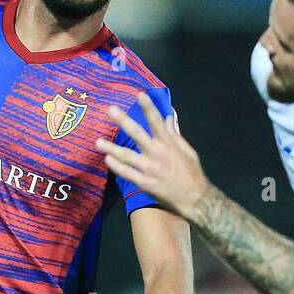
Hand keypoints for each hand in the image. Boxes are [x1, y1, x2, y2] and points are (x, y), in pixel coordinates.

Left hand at [97, 92, 208, 220]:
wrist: (195, 199)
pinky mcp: (145, 183)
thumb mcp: (187, 151)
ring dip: (111, 148)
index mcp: (169, 144)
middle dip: (123, 121)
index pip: (157, 121)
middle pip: (137, 134)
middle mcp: (157, 153)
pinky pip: (127, 173)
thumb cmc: (192, 173)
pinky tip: (107, 160)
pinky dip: (116, 167)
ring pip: (127, 156)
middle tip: (110, 109)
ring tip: (98, 141)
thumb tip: (169, 118)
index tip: (140, 94)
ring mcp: (150, 169)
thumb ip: (175, 134)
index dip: (148, 107)